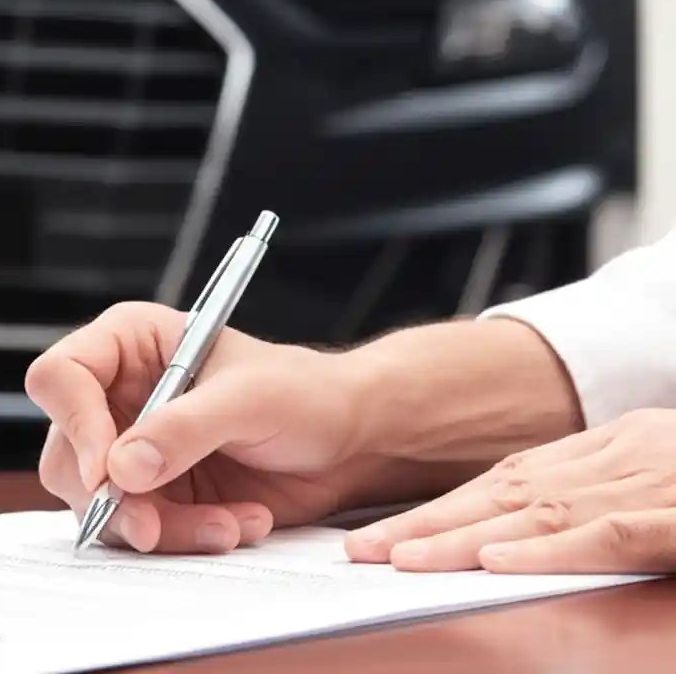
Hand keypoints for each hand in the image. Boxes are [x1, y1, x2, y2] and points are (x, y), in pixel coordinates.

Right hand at [25, 301, 408, 554]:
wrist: (348, 441)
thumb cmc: (305, 392)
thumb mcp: (248, 399)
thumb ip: (182, 429)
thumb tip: (120, 468)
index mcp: (130, 344)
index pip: (60, 377)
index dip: (74, 424)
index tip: (108, 470)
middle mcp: (119, 396)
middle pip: (68, 453)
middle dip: (113, 499)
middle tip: (153, 526)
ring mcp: (133, 449)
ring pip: (101, 504)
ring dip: (162, 526)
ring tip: (227, 524)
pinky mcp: (156, 494)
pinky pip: (141, 529)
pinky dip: (185, 537)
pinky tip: (236, 523)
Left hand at [346, 408, 675, 573]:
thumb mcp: (664, 486)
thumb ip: (605, 506)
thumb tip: (520, 539)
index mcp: (624, 444)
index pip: (517, 474)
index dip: (449, 504)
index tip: (392, 529)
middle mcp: (633, 452)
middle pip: (510, 489)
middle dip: (431, 522)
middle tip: (360, 549)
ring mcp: (662, 478)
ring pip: (545, 509)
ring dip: (463, 536)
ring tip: (399, 558)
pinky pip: (612, 533)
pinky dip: (548, 550)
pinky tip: (493, 563)